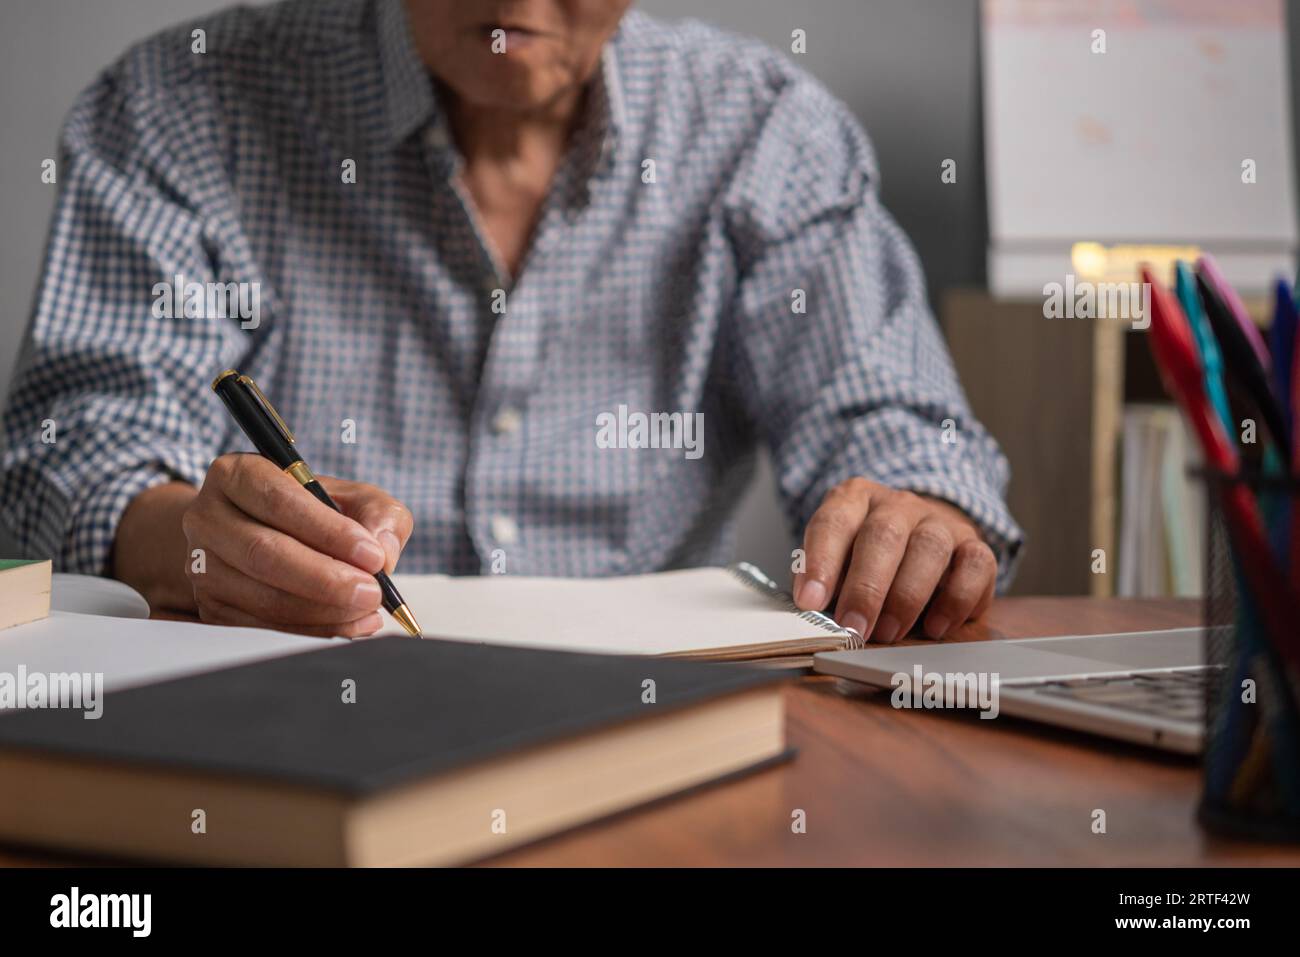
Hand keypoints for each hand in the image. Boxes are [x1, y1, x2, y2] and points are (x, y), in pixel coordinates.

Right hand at [179, 453, 412, 636]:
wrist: (265, 535)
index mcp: (238, 474)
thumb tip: (382, 550)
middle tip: (372, 593)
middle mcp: (208, 517)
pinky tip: (350, 623)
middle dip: (326, 580)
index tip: (372, 555)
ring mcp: (201, 565)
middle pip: (264, 554)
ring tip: (368, 609)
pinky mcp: (209, 605)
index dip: (328, 532)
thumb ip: (378, 514)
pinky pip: (265, 625)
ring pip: (264, 597)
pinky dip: (314, 630)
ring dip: (324, 611)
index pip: (279, 501)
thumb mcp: (353, 496)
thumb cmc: (314, 512)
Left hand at [793, 478, 995, 642]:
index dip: (820, 562)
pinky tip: (936, 627)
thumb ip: (825, 581)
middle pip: (883, 535)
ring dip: (907, 597)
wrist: (920, 537)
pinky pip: (975, 566)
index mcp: (855, 499)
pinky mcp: (974, 545)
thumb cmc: (867, 557)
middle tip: (853, 627)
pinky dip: (957, 600)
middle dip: (866, 587)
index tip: (810, 602)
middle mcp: (898, 505)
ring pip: (929, 548)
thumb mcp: (837, 561)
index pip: (833, 522)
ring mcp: (940, 522)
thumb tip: (813, 613)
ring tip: (888, 633)